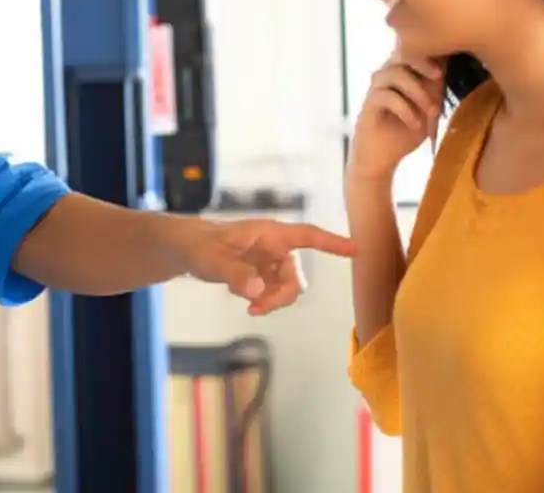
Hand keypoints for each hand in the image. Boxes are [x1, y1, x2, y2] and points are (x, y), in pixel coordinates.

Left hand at [187, 218, 356, 314]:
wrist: (185, 250)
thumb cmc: (199, 245)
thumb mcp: (212, 260)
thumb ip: (234, 275)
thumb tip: (258, 291)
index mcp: (269, 234)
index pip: (307, 235)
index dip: (332, 242)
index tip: (357, 249)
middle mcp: (274, 247)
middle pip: (295, 276)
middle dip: (282, 296)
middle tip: (256, 308)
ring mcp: (269, 262)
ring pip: (287, 288)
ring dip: (273, 301)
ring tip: (250, 307)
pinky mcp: (262, 275)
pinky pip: (274, 293)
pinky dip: (264, 301)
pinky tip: (246, 301)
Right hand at [347, 51, 444, 182]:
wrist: (383, 157)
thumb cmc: (406, 130)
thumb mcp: (429, 106)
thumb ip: (435, 86)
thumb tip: (452, 63)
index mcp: (402, 72)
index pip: (413, 49)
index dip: (431, 52)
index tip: (448, 65)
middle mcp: (386, 76)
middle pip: (401, 54)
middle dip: (422, 63)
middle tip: (439, 77)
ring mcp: (375, 89)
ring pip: (394, 74)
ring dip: (418, 92)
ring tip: (433, 112)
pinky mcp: (368, 105)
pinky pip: (386, 97)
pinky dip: (405, 109)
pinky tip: (415, 124)